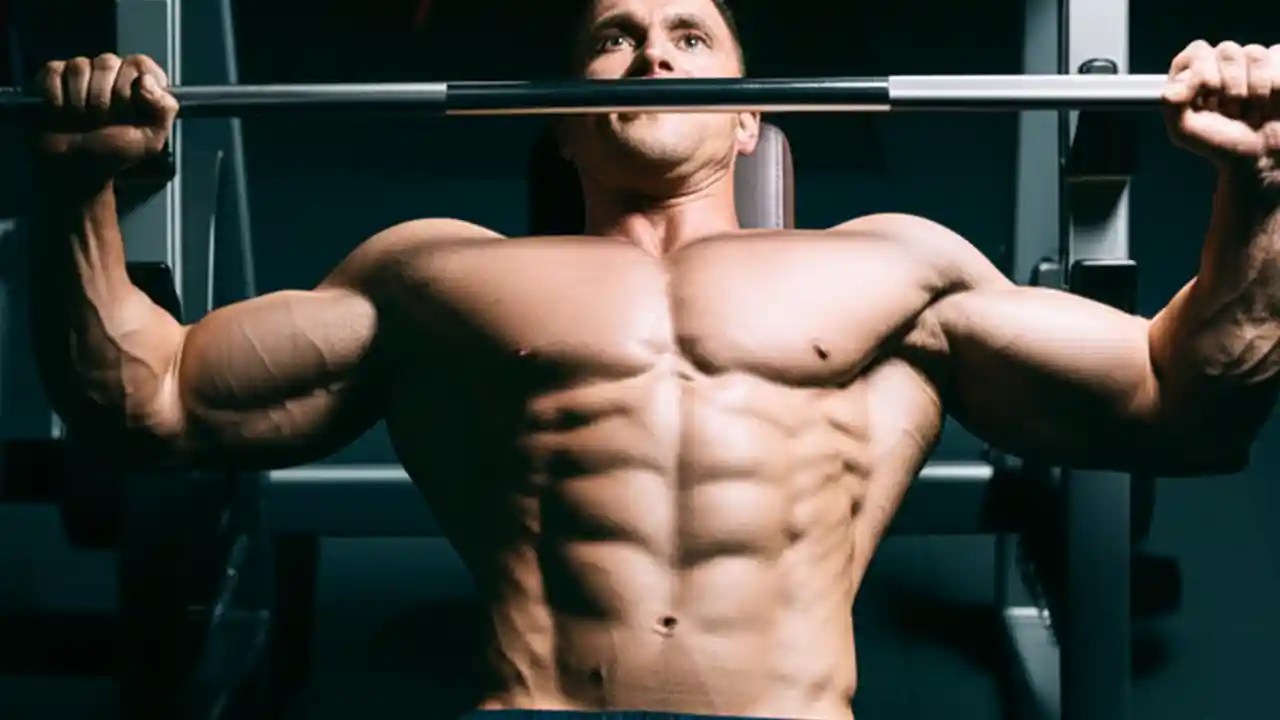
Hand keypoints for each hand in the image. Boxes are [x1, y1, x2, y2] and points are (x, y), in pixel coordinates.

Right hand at [33, 53, 177, 175]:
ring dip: (80, 103)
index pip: (140, 65)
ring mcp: (83, 70)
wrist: (76, 166)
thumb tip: (145, 81)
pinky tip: (62, 113)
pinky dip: (58, 99)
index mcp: (140, 82)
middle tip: (103, 122)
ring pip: (79, 66)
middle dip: (104, 101)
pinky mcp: (54, 74)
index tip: (129, 114)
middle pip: (107, 62)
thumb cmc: (115, 151)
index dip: (132, 91)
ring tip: (84, 120)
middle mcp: (113, 70)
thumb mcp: (151, 139)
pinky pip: (54, 72)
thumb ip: (164, 109)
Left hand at [1162, 40, 1278, 177]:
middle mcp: (1221, 63)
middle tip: (1233, 112)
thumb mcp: (1185, 131)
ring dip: (1256, 89)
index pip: (1198, 51)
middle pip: (1227, 50)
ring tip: (1253, 109)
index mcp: (1194, 73)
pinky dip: (1277, 84)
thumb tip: (1172, 91)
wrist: (1260, 156)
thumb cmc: (1220, 143)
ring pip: (1256, 53)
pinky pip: (1279, 56)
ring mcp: (1251, 62)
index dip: (1204, 73)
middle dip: (1231, 87)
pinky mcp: (1278, 65)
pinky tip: (1273, 102)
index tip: (1209, 99)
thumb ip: (1172, 106)